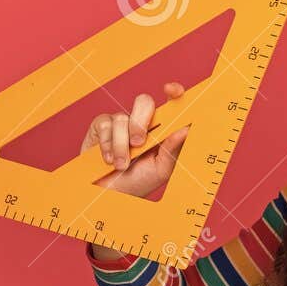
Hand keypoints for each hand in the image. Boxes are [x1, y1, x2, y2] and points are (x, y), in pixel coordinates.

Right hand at [81, 80, 189, 197]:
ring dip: (122, 146)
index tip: (172, 91)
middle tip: (139, 144)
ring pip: (122, 118)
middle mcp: (141, 121)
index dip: (174, 92)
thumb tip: (186, 130)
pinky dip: (107, 145)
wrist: (110, 194)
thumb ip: (174, 149)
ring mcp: (121, 122)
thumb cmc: (139, 180)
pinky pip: (104, 124)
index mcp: (161, 128)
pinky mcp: (100, 126)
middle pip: (144, 101)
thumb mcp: (162, 169)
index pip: (170, 104)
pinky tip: (108, 159)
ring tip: (122, 165)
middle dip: (140, 121)